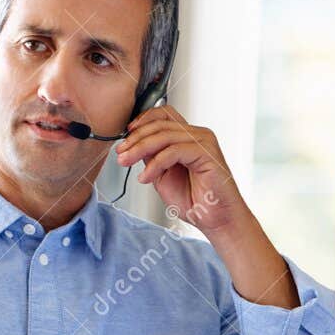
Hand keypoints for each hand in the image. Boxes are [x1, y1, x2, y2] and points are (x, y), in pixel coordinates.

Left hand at [115, 104, 251, 235]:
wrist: (214, 218)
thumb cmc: (194, 200)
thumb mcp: (162, 176)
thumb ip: (151, 158)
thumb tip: (133, 146)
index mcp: (186, 137)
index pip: (163, 115)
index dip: (142, 121)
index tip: (125, 136)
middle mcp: (196, 135)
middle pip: (160, 124)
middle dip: (135, 138)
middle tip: (120, 153)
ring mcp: (203, 142)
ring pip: (165, 135)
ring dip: (140, 149)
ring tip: (126, 163)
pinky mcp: (207, 153)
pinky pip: (175, 150)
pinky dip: (156, 163)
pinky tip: (146, 177)